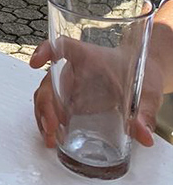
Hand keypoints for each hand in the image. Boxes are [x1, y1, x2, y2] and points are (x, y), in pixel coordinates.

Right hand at [30, 38, 162, 148]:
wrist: (143, 77)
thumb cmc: (142, 75)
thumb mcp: (147, 92)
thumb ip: (144, 112)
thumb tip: (143, 134)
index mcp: (89, 56)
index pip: (63, 46)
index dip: (46, 51)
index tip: (36, 62)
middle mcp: (74, 68)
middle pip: (50, 79)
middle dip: (46, 104)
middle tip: (52, 127)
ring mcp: (70, 85)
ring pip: (46, 96)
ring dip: (43, 116)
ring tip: (50, 138)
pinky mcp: (71, 100)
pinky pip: (51, 108)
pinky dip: (48, 122)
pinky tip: (53, 138)